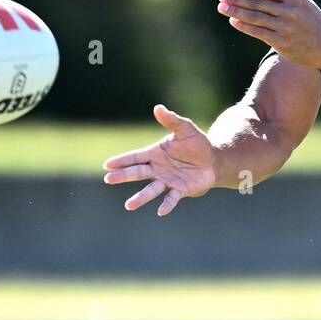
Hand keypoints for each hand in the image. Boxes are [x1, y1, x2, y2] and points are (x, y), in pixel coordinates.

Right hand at [102, 105, 216, 215]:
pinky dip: (166, 204)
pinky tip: (161, 211)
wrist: (213, 160)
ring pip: (151, 190)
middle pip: (137, 172)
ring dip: (141, 197)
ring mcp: (167, 180)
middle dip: (123, 176)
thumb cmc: (196, 144)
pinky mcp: (180, 190)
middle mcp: (157, 169)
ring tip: (129, 205)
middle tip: (109, 179)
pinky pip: (171, 198)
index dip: (121, 161)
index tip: (107, 165)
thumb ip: (172, 120)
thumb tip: (158, 107)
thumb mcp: (185, 129)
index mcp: (155, 154)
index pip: (135, 157)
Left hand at [217, 0, 320, 69]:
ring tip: (222, 8)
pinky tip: (233, 21)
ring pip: (255, 18)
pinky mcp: (281, 42)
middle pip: (257, 3)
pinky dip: (244, 26)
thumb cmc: (312, 21)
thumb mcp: (299, 2)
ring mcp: (285, 27)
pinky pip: (258, 32)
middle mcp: (289, 11)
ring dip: (236, 12)